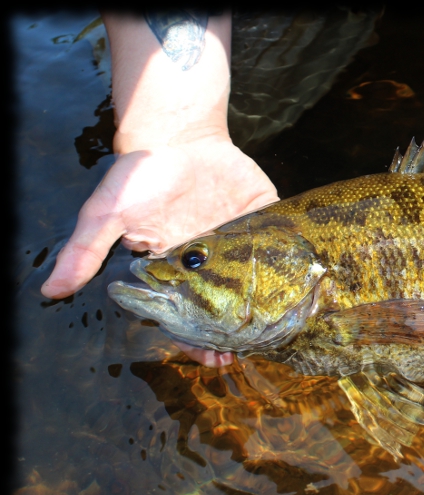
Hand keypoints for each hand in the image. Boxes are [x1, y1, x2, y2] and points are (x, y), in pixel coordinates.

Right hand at [41, 134, 276, 365]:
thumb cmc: (139, 176)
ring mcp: (239, 242)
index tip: (210, 359)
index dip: (196, 340)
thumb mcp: (107, 214)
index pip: (187, 316)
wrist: (177, 135)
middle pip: (226, 308)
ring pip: (258, 283)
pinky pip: (280, 244)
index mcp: (175, 270)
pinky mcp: (263, 218)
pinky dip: (292, 263)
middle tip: (243, 355)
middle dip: (233, 334)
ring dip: (266, 309)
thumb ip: (85, 251)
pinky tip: (300, 286)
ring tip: (273, 335)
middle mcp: (210, 263)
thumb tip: (51, 289)